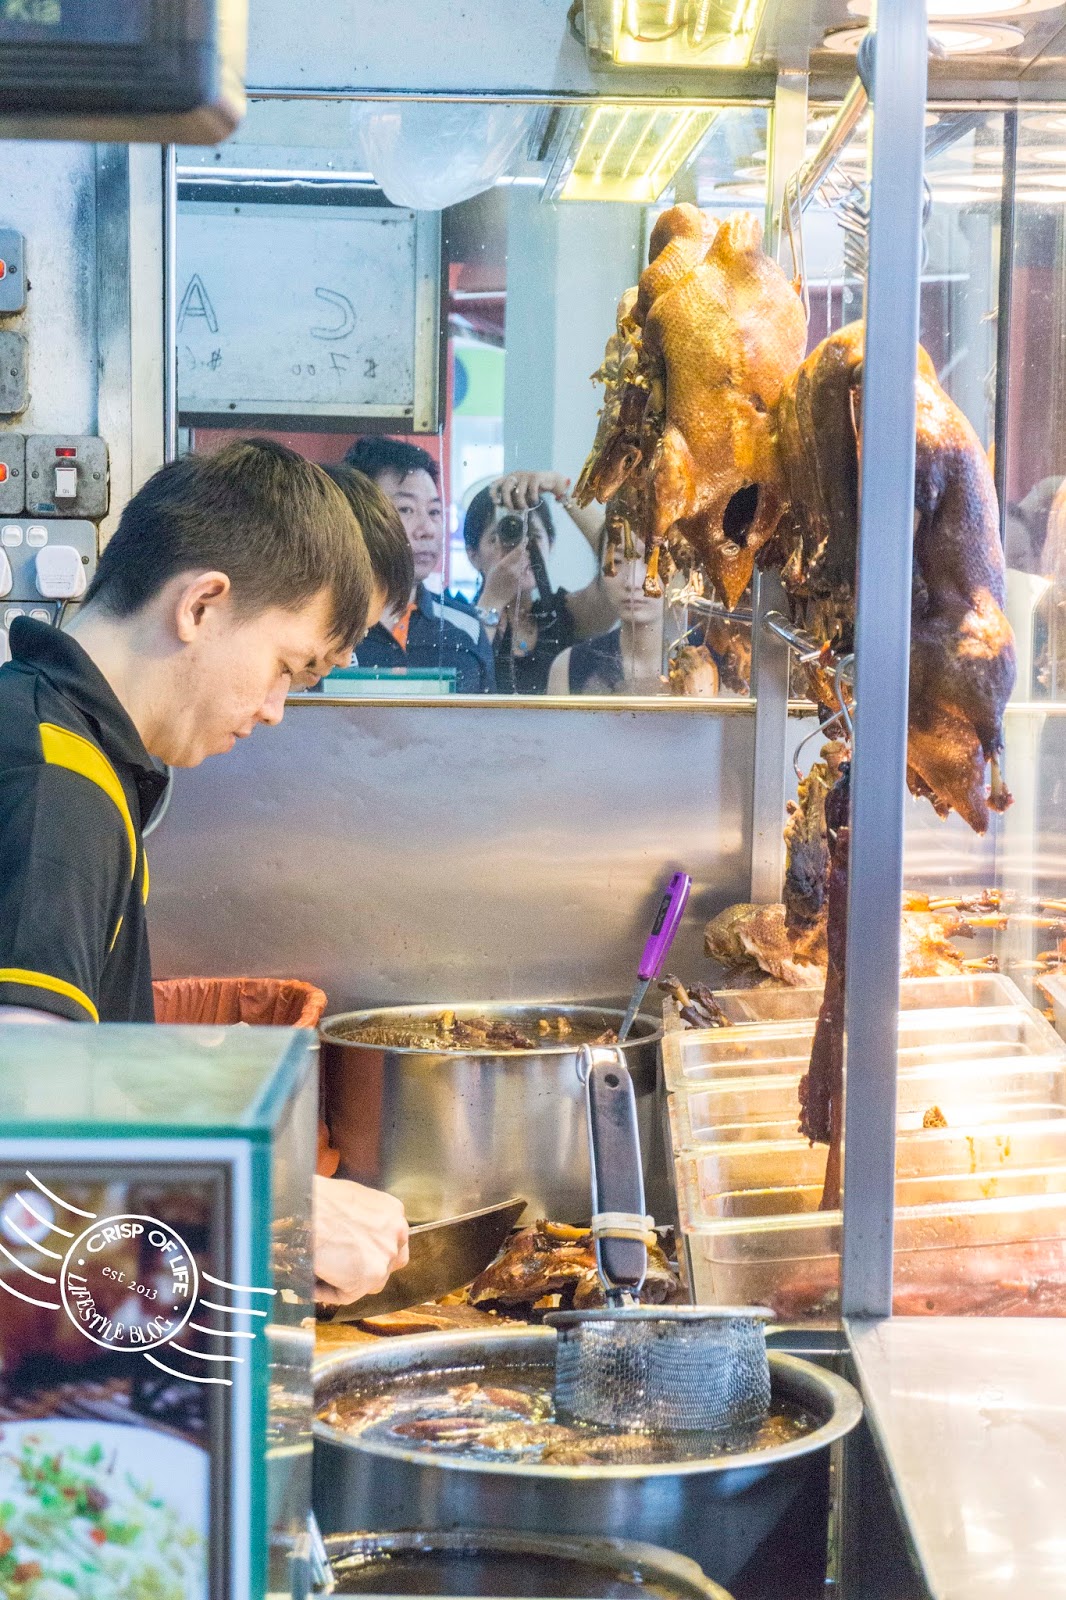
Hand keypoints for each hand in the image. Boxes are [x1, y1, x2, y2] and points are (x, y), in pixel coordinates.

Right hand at [312, 1174, 408, 1304]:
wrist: (302, 1211)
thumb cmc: (317, 1200)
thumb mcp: (351, 1200)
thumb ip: (363, 1220)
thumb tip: (354, 1236)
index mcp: (393, 1211)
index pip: (393, 1241)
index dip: (373, 1251)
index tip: (356, 1256)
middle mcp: (396, 1233)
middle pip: (387, 1264)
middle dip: (366, 1269)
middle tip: (338, 1268)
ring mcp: (385, 1257)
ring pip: (370, 1283)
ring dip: (346, 1281)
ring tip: (321, 1273)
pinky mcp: (368, 1278)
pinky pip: (346, 1295)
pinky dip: (327, 1292)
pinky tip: (312, 1282)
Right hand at [479, 543, 531, 614]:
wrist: (494, 598)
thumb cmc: (491, 582)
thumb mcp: (492, 565)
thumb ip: (496, 552)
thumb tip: (498, 539)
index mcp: (504, 564)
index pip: (518, 550)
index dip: (523, 543)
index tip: (525, 539)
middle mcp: (513, 570)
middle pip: (525, 556)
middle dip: (524, 553)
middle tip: (522, 552)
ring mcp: (520, 578)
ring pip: (527, 564)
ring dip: (526, 561)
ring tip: (521, 562)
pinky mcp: (524, 584)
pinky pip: (530, 573)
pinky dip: (529, 570)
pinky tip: (524, 570)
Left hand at [492, 470, 570, 510]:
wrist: (550, 481)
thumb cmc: (532, 489)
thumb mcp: (520, 493)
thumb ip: (512, 497)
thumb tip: (503, 507)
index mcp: (509, 478)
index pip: (496, 483)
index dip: (493, 492)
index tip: (496, 502)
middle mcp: (516, 474)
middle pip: (505, 488)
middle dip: (507, 502)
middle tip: (512, 510)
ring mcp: (525, 475)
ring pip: (519, 492)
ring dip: (521, 504)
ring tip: (525, 508)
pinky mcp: (535, 476)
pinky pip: (531, 491)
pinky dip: (533, 499)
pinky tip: (535, 501)